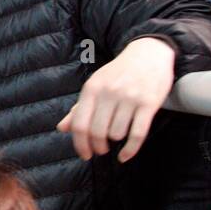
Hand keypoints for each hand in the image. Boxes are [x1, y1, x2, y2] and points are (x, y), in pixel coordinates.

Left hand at [57, 36, 175, 162]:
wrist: (149, 53)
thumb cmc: (119, 73)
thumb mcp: (96, 85)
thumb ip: (79, 107)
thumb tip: (62, 128)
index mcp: (92, 88)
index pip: (80, 124)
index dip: (80, 144)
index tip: (85, 154)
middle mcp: (109, 92)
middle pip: (97, 132)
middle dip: (98, 147)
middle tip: (101, 149)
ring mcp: (130, 97)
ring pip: (117, 134)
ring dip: (115, 141)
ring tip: (117, 136)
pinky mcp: (149, 103)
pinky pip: (137, 134)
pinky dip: (130, 150)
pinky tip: (125, 156)